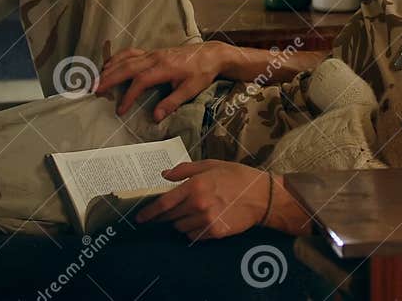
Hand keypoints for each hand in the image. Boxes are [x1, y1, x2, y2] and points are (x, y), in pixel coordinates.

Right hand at [96, 42, 231, 120]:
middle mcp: (155, 57)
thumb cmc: (202, 72)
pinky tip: (110, 65)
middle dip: (109, 78)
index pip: (140, 81)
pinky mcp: (153, 52)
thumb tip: (155, 117)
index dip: (128, 96)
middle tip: (94, 90)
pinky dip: (118, 58)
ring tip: (97, 79)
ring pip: (126, 58)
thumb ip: (172, 103)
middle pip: (127, 67)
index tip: (120, 110)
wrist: (211, 54)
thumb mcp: (190, 90)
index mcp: (165, 67)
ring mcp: (153, 53)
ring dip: (110, 68)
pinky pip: (131, 52)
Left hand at [135, 160, 270, 240]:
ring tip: (191, 213)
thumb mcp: (210, 165)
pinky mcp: (215, 233)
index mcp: (194, 186)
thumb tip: (164, 175)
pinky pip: (194, 236)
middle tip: (164, 214)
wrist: (261, 196)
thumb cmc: (236, 176)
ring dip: (180, 222)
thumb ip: (185, 170)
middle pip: (170, 217)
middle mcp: (198, 205)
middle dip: (165, 216)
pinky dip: (193, 230)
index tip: (139, 218)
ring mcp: (206, 221)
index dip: (149, 213)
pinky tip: (202, 221)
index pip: (164, 204)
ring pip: (181, 228)